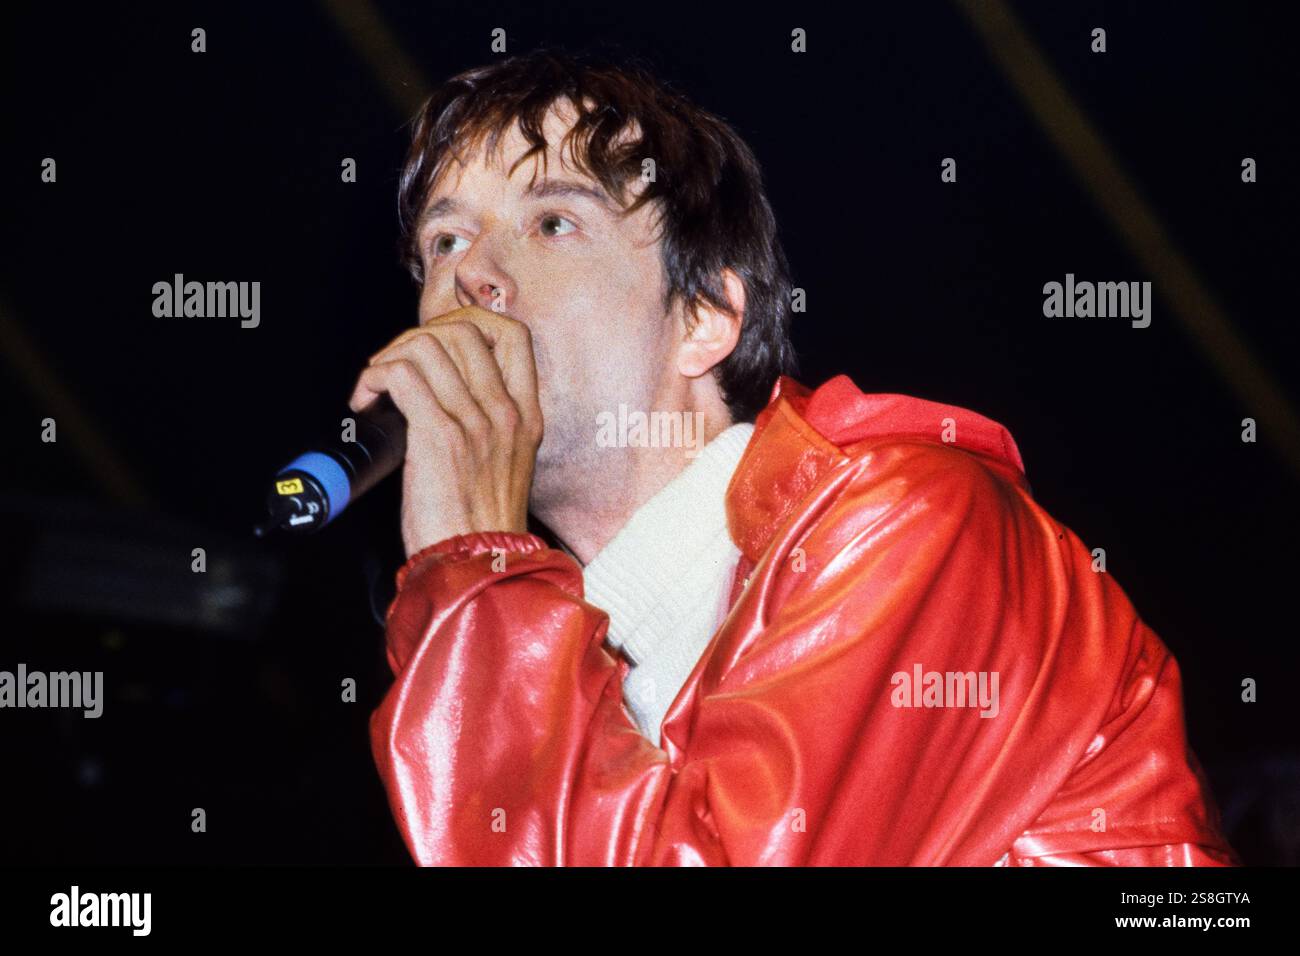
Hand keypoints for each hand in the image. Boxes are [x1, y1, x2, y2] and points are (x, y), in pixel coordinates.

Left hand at [347, 305, 542, 557]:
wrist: (478, 568)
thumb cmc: (480, 527)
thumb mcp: (503, 467)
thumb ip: (487, 425)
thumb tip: (441, 393)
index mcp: (525, 416)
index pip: (511, 334)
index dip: (468, 322)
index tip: (437, 342)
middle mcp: (505, 411)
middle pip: (463, 329)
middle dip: (418, 336)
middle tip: (395, 366)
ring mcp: (475, 421)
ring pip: (428, 344)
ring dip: (390, 356)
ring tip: (377, 386)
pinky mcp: (439, 436)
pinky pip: (402, 374)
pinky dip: (375, 377)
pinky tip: (366, 401)